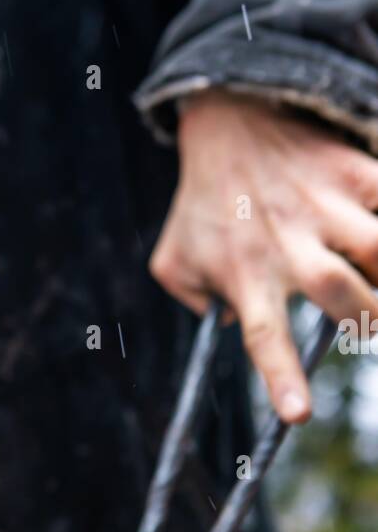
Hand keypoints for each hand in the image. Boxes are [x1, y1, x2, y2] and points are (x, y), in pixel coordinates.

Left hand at [150, 90, 377, 422]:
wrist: (227, 117)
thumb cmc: (203, 201)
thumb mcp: (173, 258)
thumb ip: (192, 303)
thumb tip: (219, 331)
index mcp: (243, 274)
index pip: (263, 337)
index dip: (282, 379)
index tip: (300, 415)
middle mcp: (286, 243)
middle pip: (343, 295)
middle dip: (370, 321)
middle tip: (370, 326)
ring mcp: (324, 205)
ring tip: (376, 288)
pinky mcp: (353, 170)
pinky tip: (376, 239)